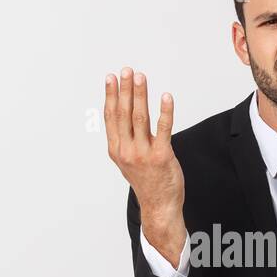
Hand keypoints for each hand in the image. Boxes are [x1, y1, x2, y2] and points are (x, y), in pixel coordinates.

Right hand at [104, 67, 185, 264]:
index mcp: (116, 149)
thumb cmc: (146, 181)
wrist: (159, 206)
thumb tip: (124, 113)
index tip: (112, 77)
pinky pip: (164, 129)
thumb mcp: (127, 160)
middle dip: (125, 89)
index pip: (111, 116)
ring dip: (140, 95)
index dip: (111, 95)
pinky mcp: (162, 156)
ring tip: (141, 77)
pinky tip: (166, 97)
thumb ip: (125, 139)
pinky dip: (165, 111)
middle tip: (127, 71)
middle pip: (124, 113)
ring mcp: (143, 154)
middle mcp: (126, 150)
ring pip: (140, 118)